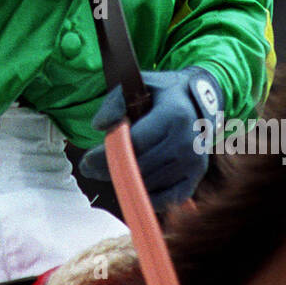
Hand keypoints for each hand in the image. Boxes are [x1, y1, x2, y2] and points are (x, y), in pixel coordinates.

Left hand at [81, 67, 222, 210]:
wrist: (199, 103)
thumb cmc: (163, 95)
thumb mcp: (139, 85)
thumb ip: (115, 102)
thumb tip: (100, 126)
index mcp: (174, 116)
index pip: (135, 143)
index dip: (107, 155)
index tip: (86, 161)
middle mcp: (187, 142)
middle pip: (141, 168)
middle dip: (111, 171)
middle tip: (90, 169)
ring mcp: (194, 163)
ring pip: (151, 185)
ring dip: (126, 183)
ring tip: (109, 172)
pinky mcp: (195, 178)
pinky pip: (167, 199)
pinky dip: (147, 198)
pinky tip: (133, 187)